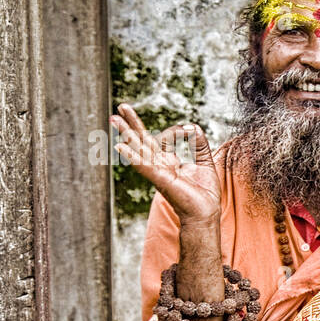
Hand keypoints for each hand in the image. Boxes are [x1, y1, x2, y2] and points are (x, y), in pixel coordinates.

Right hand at [110, 103, 219, 224]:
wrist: (206, 214)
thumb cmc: (204, 193)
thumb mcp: (205, 163)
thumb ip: (200, 145)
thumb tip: (194, 127)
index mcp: (168, 161)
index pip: (165, 137)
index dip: (178, 130)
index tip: (190, 130)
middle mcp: (159, 165)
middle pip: (142, 140)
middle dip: (132, 124)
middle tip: (121, 107)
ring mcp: (157, 172)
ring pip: (139, 149)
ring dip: (126, 133)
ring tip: (114, 118)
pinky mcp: (160, 179)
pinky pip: (143, 166)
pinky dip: (132, 156)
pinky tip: (119, 145)